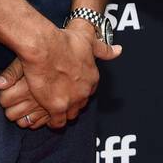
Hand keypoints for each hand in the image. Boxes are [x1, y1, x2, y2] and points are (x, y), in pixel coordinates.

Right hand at [0, 21, 121, 129]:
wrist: (44, 47)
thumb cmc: (64, 41)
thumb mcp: (89, 40)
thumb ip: (104, 49)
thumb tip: (118, 50)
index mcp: (92, 76)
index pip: (90, 90)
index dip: (80, 88)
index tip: (72, 86)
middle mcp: (85, 91)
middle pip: (81, 103)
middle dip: (73, 100)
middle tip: (62, 96)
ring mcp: (72, 100)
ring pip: (71, 114)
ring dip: (64, 112)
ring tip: (55, 108)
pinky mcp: (57, 107)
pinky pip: (58, 122)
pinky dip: (54, 121)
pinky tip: (49, 118)